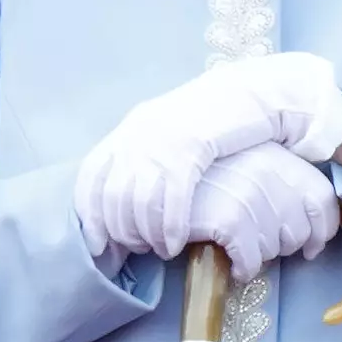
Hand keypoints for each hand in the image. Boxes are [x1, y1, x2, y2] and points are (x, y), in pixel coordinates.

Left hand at [71, 51, 341, 261]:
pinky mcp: (192, 146)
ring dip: (145, 234)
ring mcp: (163, 140)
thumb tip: (127, 201)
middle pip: (113, 195)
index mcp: (131, 129)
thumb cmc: (215, 119)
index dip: (90, 216)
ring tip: (158, 250)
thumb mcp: (171, 133)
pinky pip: (171, 197)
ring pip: (138, 201)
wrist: (252, 90)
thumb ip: (148, 158)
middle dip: (121, 231)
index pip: (91, 178)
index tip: (96, 245)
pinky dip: (168, 227)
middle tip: (136, 251)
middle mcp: (139, 133)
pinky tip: (173, 243)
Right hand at [186, 145, 340, 284]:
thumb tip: (312, 236)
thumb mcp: (249, 167)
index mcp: (280, 158)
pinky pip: (251, 260)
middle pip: (300, 229)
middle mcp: (270, 174)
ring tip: (240, 249)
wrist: (155, 175)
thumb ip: (281, 189)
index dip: (322, 230)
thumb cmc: (206, 177)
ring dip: (260, 257)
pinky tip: (235, 267)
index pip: (323, 198)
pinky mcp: (227, 218)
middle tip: (260, 247)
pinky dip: (245, 270)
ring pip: (275, 248)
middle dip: (284, 247)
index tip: (311, 247)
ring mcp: (249, 195)